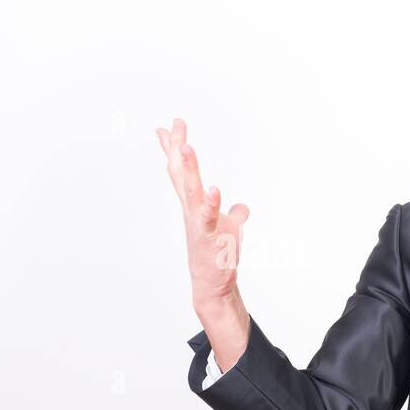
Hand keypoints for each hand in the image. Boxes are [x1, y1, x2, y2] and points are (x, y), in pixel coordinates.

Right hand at [157, 117, 250, 311]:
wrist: (212, 284)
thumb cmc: (217, 255)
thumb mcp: (229, 229)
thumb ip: (234, 214)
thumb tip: (242, 207)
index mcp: (193, 205)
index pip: (181, 173)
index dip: (173, 150)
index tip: (167, 127)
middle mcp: (191, 210)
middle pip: (182, 175)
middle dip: (178, 148)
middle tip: (175, 124)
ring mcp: (198, 223)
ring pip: (191, 191)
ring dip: (189, 169)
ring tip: (186, 146)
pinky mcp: (209, 237)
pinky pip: (209, 217)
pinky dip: (211, 203)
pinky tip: (214, 188)